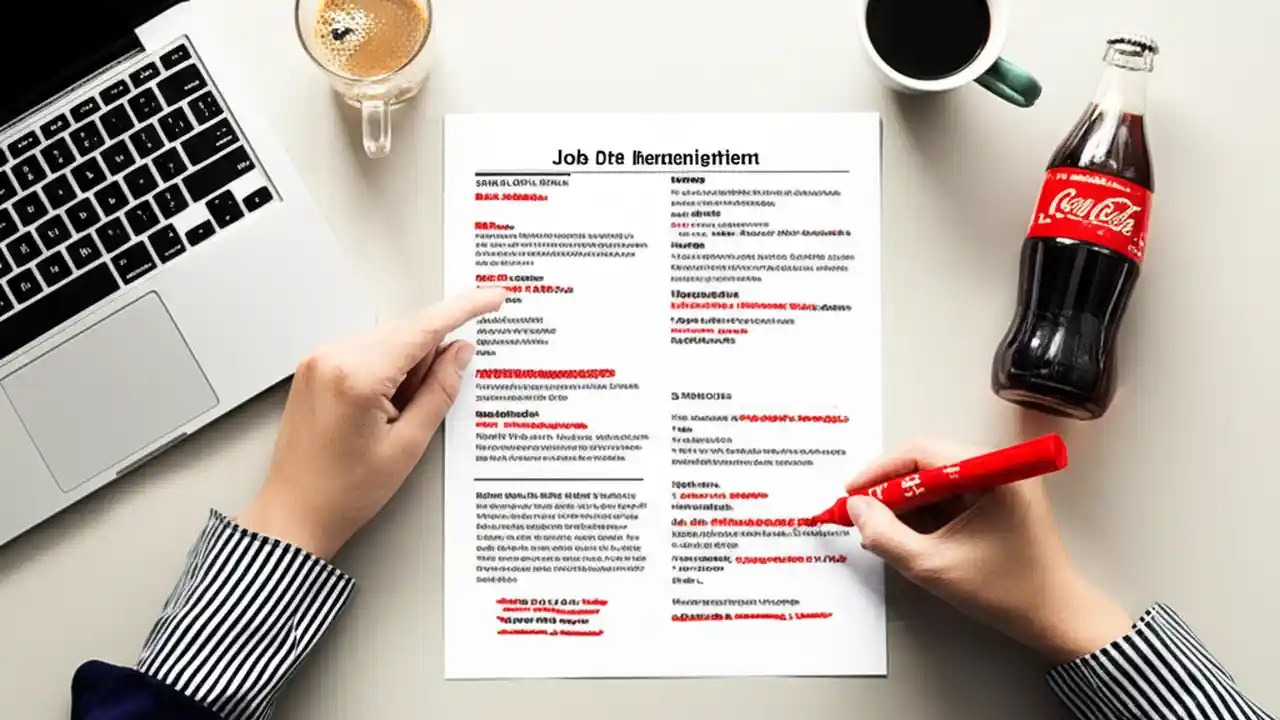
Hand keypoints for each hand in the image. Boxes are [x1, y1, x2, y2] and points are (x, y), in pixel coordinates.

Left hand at [237, 288, 504, 558]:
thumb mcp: (408, 445)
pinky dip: (386, 370)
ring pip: (387, 341)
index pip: (423, 328)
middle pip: (405, 332)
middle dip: (430, 359)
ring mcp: (319, 360)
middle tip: (424, 409)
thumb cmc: (343, 492)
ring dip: (406, 368)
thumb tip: (460, 353)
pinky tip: (381, 410)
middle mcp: (333, 357)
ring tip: (394, 419)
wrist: (294, 514)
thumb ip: (440, 391)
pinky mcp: (314, 368)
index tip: (491, 298)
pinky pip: (365, 351)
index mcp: (358, 376)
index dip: (464, 309)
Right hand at [844, 440, 1131, 662]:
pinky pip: (949, 495)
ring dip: (905, 502)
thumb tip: (856, 509)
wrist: (1055, 617)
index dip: (880, 470)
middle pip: (926, 461)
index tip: (851, 492)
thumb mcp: (933, 566)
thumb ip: (886, 536)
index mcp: (993, 471)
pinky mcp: (996, 499)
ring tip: (879, 529)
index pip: (922, 452)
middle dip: (890, 488)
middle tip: (860, 512)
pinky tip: (904, 534)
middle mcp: (998, 467)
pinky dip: (923, 512)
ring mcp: (999, 482)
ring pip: (934, 479)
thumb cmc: (1005, 591)